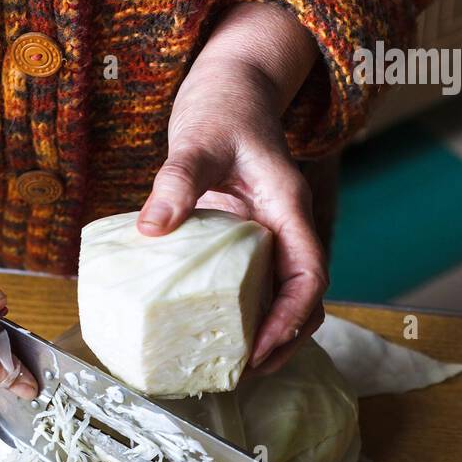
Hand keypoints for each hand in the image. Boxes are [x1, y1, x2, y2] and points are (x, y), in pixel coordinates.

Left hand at [137, 3, 327, 373]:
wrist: (232, 86)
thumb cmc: (222, 107)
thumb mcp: (198, 138)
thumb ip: (177, 181)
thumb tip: (152, 228)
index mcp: (287, 209)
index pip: (309, 277)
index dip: (290, 319)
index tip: (260, 350)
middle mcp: (287, 229)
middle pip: (304, 301)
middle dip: (282, 343)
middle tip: (243, 374)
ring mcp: (271, 239)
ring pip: (284, 300)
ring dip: (267, 337)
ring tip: (232, 369)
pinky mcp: (249, 243)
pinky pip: (256, 289)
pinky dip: (244, 318)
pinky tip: (213, 337)